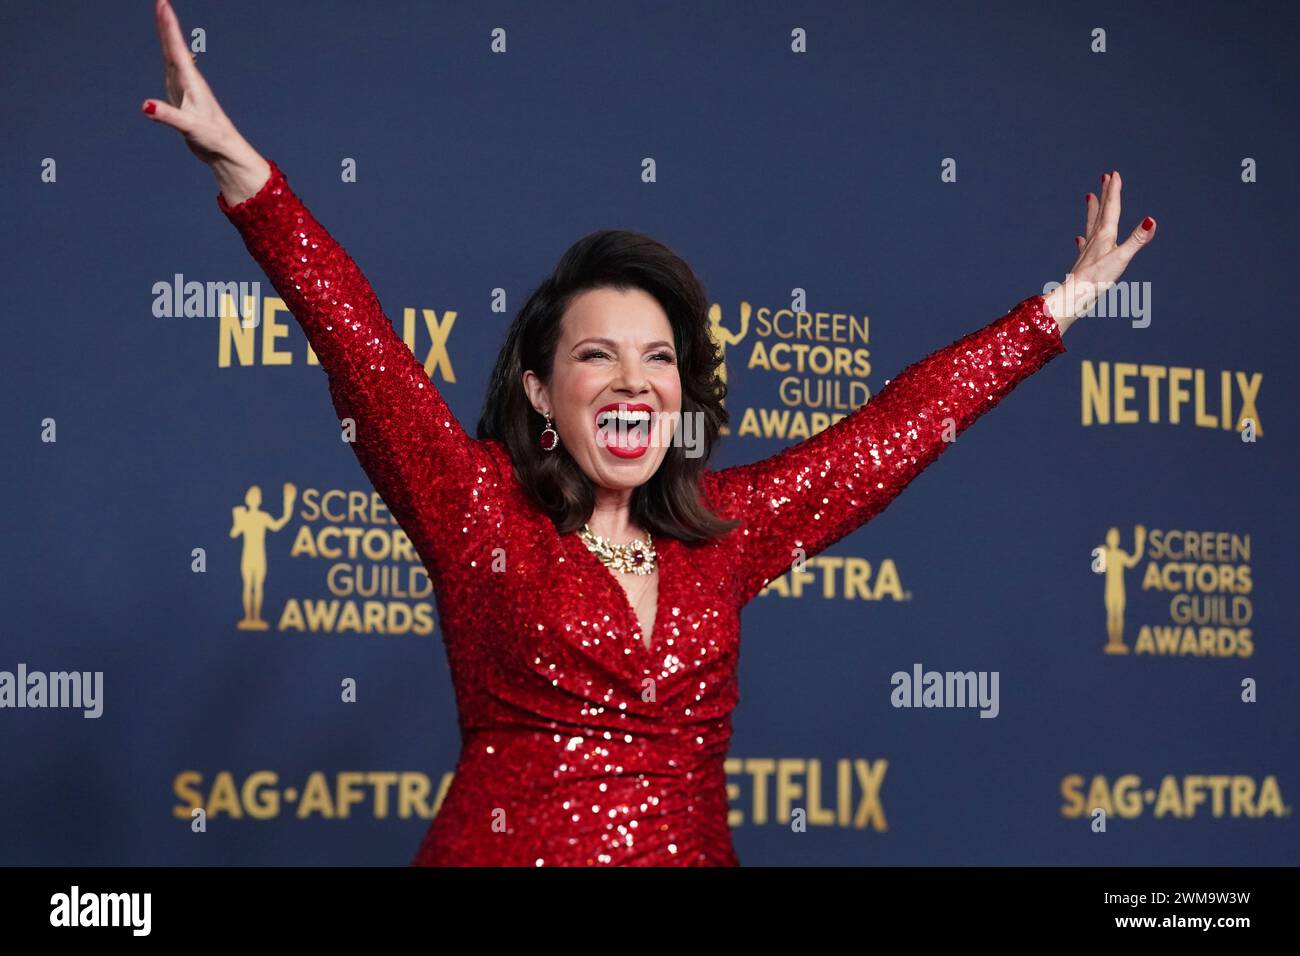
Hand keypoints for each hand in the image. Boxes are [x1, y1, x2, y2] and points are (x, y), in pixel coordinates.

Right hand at [141, 0, 268, 202]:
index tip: (163, 3)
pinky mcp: (183, 99)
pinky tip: (167, 54)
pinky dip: (167, 57)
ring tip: (163, 18)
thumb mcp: (189, 127)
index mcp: (191, 82)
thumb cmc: (213, 139)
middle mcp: (189, 81)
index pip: (176, 48)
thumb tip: (146, 106)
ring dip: (167, 37)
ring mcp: (186, 89)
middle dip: (166, 24)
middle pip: (173, 47)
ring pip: (172, 57)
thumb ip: (168, 116)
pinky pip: (172, 72)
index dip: (168, 25)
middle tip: (160, 1)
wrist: (225, 151)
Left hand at [1044, 170, 1157, 331]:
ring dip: (1093, 210)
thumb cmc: (1096, 279)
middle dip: (1105, 194)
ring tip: (1090, 197)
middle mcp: (1095, 239)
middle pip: (1101, 211)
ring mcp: (1088, 250)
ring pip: (1091, 224)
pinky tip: (1079, 238)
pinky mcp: (1084, 262)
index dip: (1114, 191)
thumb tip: (1150, 221)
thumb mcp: (1121, 258)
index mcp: (1105, 236)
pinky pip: (1084, 245)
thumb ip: (1136, 240)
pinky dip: (1084, 238)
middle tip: (1104, 177)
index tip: (1113, 174)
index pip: (1111, 208)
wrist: (1074, 297)